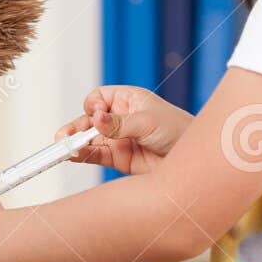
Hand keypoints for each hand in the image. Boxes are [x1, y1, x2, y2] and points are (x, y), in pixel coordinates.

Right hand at [60, 85, 190, 175]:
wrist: (196, 163)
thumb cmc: (180, 132)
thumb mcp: (149, 122)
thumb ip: (119, 124)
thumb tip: (95, 119)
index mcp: (129, 100)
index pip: (99, 98)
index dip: (92, 105)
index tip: (93, 114)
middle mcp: (120, 119)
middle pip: (89, 120)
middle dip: (77, 127)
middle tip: (64, 137)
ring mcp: (119, 139)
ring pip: (89, 139)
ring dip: (76, 143)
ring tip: (66, 148)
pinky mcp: (119, 159)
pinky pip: (95, 155)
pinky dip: (83, 156)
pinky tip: (74, 156)